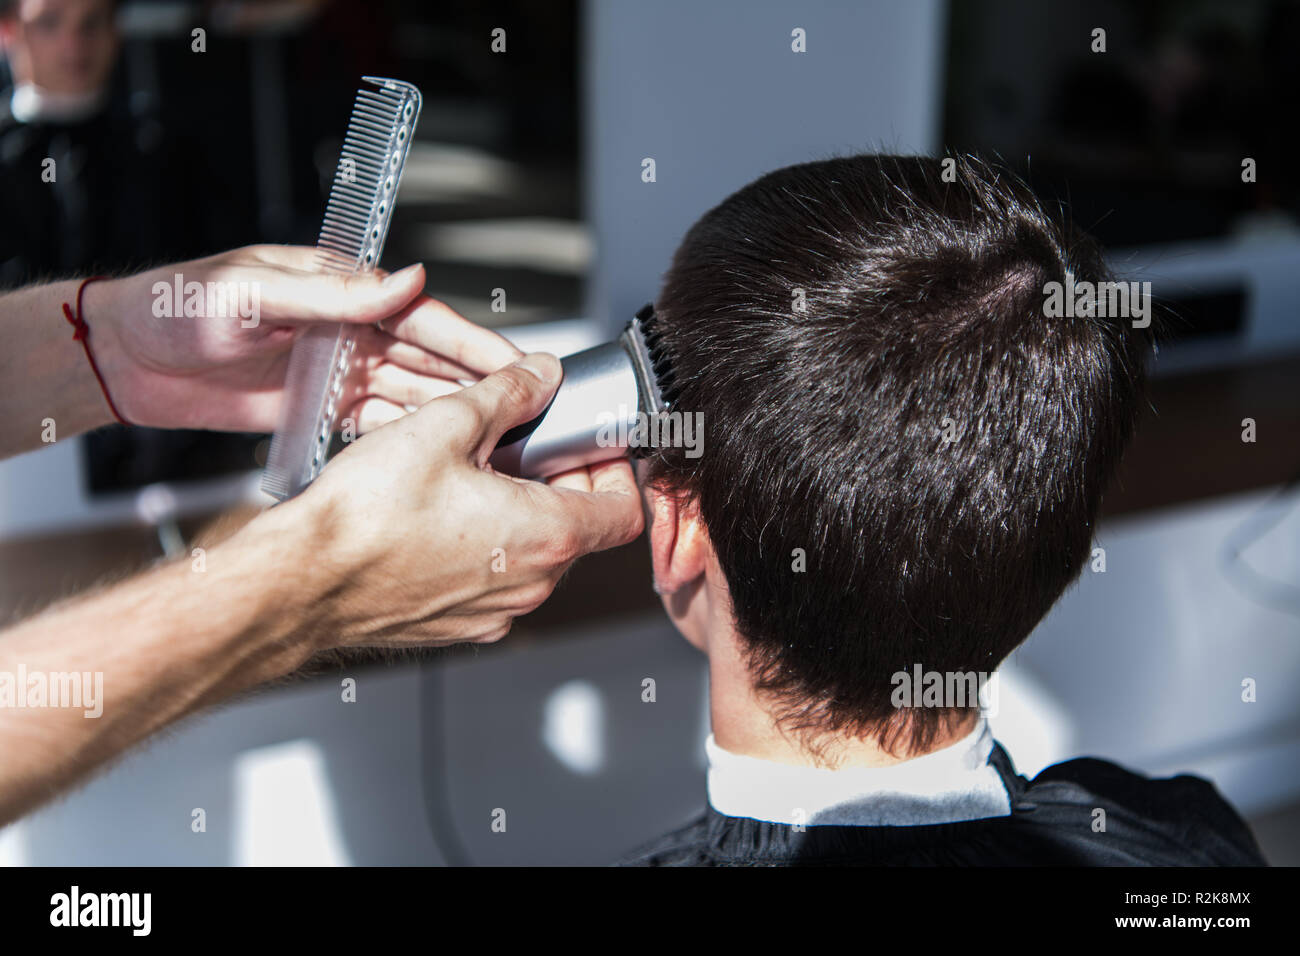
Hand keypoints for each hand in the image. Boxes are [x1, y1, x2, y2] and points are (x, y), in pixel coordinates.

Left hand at [87, 244, 521, 431]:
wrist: (124, 360)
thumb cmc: (176, 306)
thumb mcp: (255, 292)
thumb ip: (335, 294)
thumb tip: (405, 277)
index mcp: (342, 290)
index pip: (426, 318)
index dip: (476, 344)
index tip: (521, 365)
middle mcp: (349, 330)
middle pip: (432, 362)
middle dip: (482, 385)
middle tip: (531, 413)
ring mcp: (337, 372)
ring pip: (414, 397)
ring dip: (455, 417)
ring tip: (501, 442)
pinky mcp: (319, 409)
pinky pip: (378, 426)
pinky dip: (411, 440)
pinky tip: (442, 457)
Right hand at [286, 352, 644, 646]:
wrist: (301, 583)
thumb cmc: (363, 518)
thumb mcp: (445, 426)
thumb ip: (507, 394)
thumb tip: (540, 376)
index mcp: (545, 536)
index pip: (624, 511)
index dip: (614, 471)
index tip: (587, 445)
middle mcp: (530, 585)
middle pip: (580, 529)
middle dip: (559, 481)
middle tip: (520, 445)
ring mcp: (496, 612)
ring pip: (536, 555)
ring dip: (521, 512)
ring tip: (474, 475)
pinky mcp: (461, 625)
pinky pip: (495, 580)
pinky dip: (488, 546)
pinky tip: (445, 514)